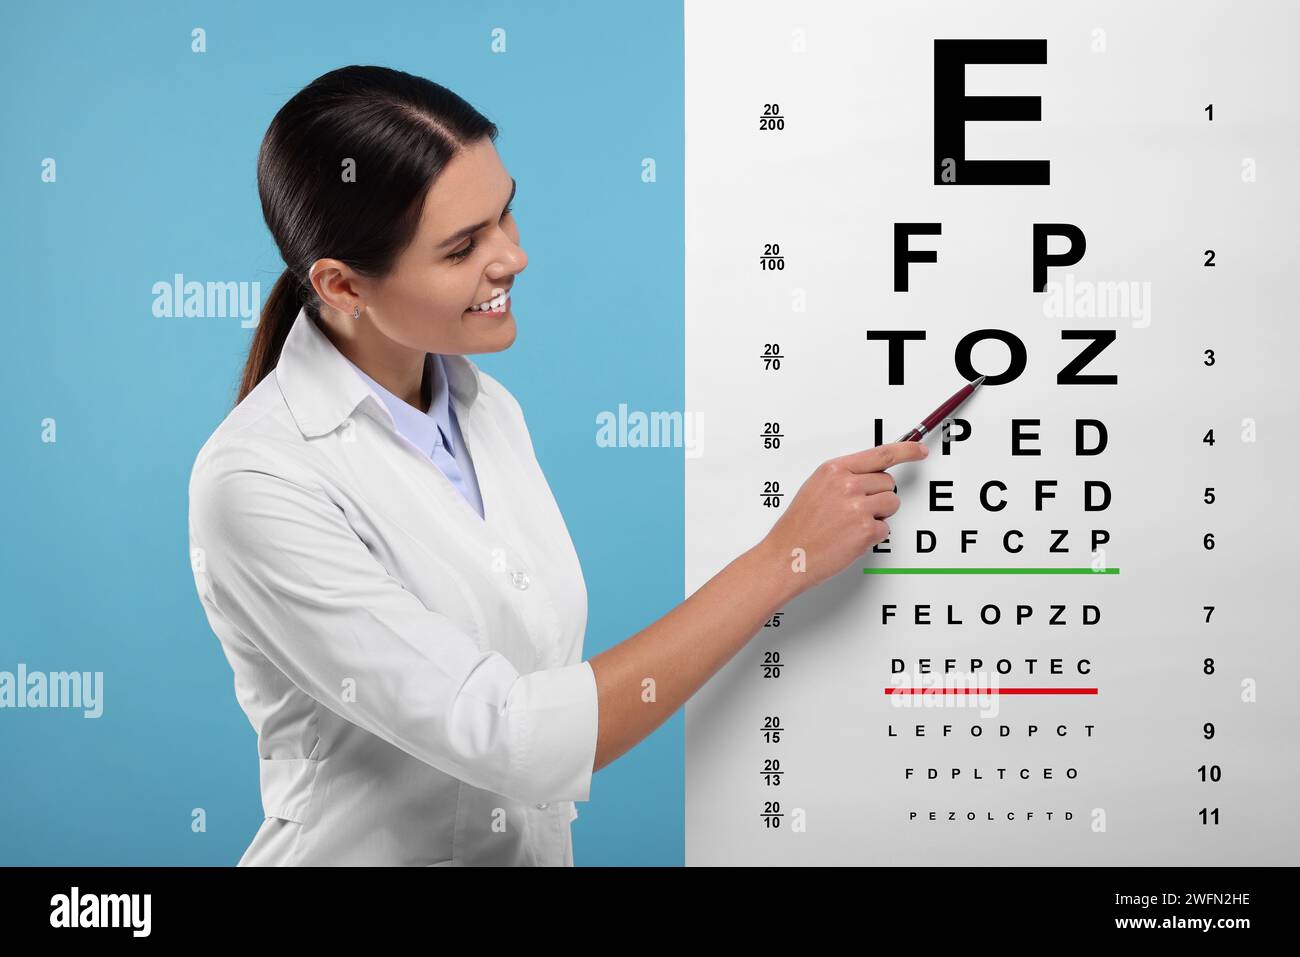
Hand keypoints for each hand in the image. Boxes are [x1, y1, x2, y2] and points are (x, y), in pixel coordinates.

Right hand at [758, 440, 928, 597]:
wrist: (787, 555)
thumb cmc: (798, 526)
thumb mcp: (816, 487)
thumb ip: (844, 477)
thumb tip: (870, 475)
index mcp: (834, 470)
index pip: (881, 454)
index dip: (907, 450)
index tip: (919, 450)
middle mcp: (847, 485)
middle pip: (888, 482)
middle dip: (878, 495)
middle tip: (855, 509)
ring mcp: (858, 508)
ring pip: (892, 503)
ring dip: (879, 514)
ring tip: (852, 523)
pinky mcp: (866, 530)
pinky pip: (885, 528)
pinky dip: (872, 535)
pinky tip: (850, 537)